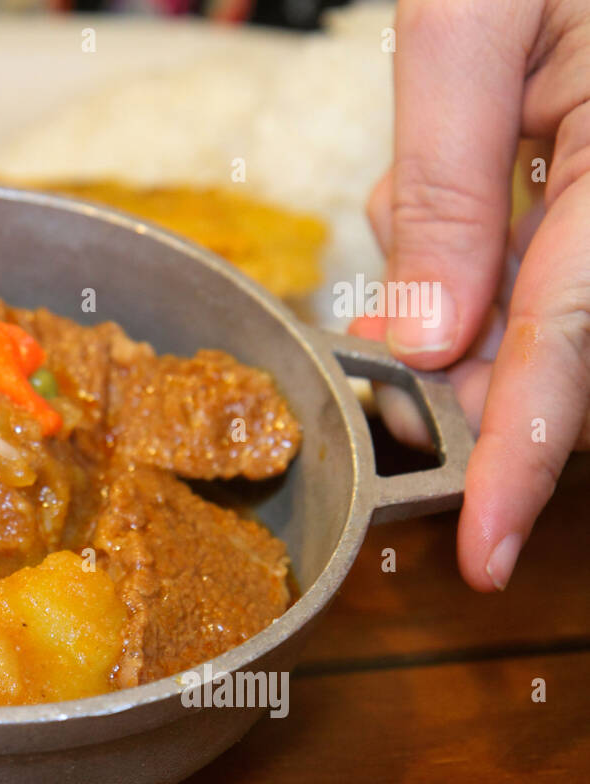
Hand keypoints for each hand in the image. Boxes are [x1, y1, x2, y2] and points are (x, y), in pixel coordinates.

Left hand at [351, 0, 589, 591]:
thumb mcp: (471, 22)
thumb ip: (448, 183)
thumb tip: (425, 340)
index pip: (569, 340)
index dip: (521, 458)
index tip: (487, 552)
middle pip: (554, 339)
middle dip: (462, 354)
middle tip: (393, 317)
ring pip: (540, 303)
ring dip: (463, 281)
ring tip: (450, 154)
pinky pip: (545, 255)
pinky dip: (483, 239)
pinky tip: (468, 160)